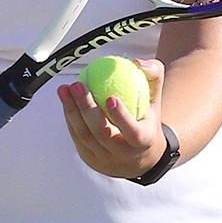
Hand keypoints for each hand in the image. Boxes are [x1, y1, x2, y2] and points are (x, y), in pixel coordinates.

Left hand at [57, 58, 169, 179]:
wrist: (139, 157)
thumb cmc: (146, 120)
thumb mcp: (155, 100)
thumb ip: (153, 76)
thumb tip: (139, 62)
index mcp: (142, 142)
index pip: (132, 132)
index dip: (121, 117)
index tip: (111, 97)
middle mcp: (122, 156)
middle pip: (102, 133)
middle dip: (87, 109)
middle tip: (79, 85)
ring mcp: (104, 160)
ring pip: (84, 135)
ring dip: (72, 111)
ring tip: (65, 89)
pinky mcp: (89, 159)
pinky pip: (76, 136)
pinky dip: (70, 117)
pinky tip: (65, 99)